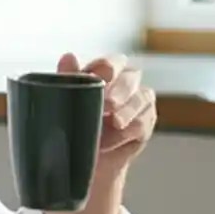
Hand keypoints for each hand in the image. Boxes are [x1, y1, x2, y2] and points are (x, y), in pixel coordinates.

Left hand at [58, 52, 156, 174]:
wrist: (88, 156)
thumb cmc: (77, 122)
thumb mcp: (67, 99)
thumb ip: (69, 77)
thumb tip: (69, 57)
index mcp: (105, 71)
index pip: (111, 63)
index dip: (108, 68)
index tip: (102, 77)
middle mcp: (126, 81)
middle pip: (130, 79)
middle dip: (119, 92)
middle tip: (107, 105)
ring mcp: (139, 100)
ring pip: (141, 98)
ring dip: (126, 113)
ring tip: (112, 125)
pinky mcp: (147, 120)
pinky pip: (144, 121)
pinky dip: (130, 130)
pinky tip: (116, 139)